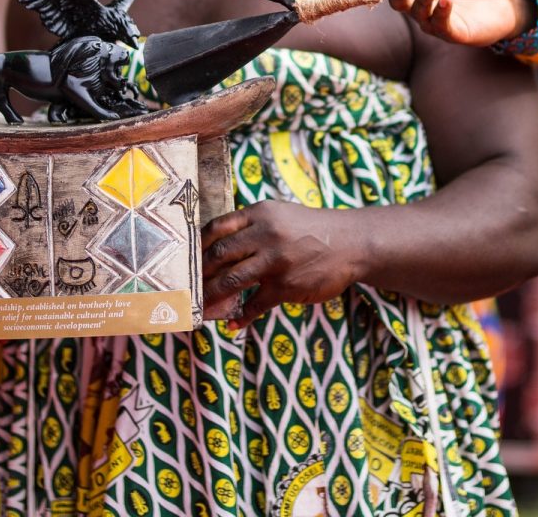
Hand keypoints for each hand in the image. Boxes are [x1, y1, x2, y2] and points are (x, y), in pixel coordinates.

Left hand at [201, 202, 363, 329]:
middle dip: (199, 273)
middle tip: (185, 287)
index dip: (197, 245)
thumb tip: (217, 245)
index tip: (185, 259)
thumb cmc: (311, 229)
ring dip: (211, 297)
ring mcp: (275, 261)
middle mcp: (265, 235)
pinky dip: (241, 316)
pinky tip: (232, 323)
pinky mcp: (286, 285)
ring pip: (231, 281)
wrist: (352, 243)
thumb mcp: (281, 215)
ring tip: (198, 308)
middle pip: (219, 255)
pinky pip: (255, 304)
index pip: (217, 227)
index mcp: (260, 214)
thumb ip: (252, 226)